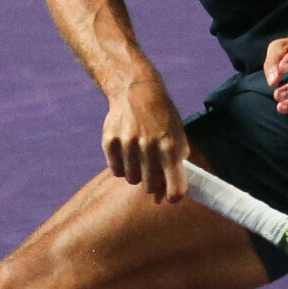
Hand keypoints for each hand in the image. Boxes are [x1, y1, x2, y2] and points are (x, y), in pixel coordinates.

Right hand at [101, 78, 188, 202]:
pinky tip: (126, 150)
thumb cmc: (162, 118)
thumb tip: (162, 198)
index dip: (173, 197)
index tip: (169, 196)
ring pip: (131, 179)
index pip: (175, 188)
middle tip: (152, 165)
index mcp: (170, 146)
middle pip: (149, 186)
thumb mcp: (177, 137)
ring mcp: (127, 143)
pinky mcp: (110, 141)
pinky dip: (121, 165)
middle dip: (152, 180)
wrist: (137, 90)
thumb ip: (175, 167)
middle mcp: (149, 146)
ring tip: (139, 154)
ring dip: (136, 172)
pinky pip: (116, 170)